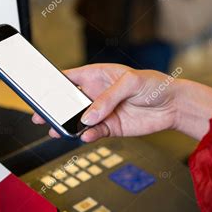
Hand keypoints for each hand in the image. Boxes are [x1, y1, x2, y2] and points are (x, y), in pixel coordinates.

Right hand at [32, 63, 180, 141]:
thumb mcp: (131, 82)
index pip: (68, 78)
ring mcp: (101, 113)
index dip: (53, 84)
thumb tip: (89, 115)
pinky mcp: (109, 128)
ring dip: (67, 126)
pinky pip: (93, 133)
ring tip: (57, 131)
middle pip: (68, 102)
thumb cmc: (154, 85)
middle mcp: (95, 94)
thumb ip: (108, 98)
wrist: (172, 106)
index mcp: (96, 75)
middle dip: (55, 109)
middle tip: (41, 116)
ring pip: (78, 120)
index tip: (39, 91)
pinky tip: (84, 136)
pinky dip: (87, 136)